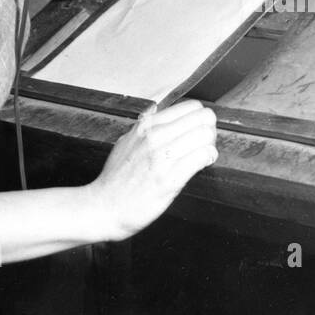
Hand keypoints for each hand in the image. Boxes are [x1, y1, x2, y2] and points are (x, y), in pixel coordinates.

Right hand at [91, 100, 217, 239]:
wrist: (104, 207)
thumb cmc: (115, 178)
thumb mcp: (126, 142)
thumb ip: (143, 127)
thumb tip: (155, 112)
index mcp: (147, 126)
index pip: (191, 107)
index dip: (200, 119)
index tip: (198, 131)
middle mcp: (155, 137)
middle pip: (203, 118)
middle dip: (210, 131)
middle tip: (204, 143)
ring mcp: (162, 157)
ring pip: (205, 136)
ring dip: (210, 146)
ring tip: (203, 156)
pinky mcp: (170, 178)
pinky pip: (202, 157)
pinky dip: (208, 159)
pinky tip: (202, 165)